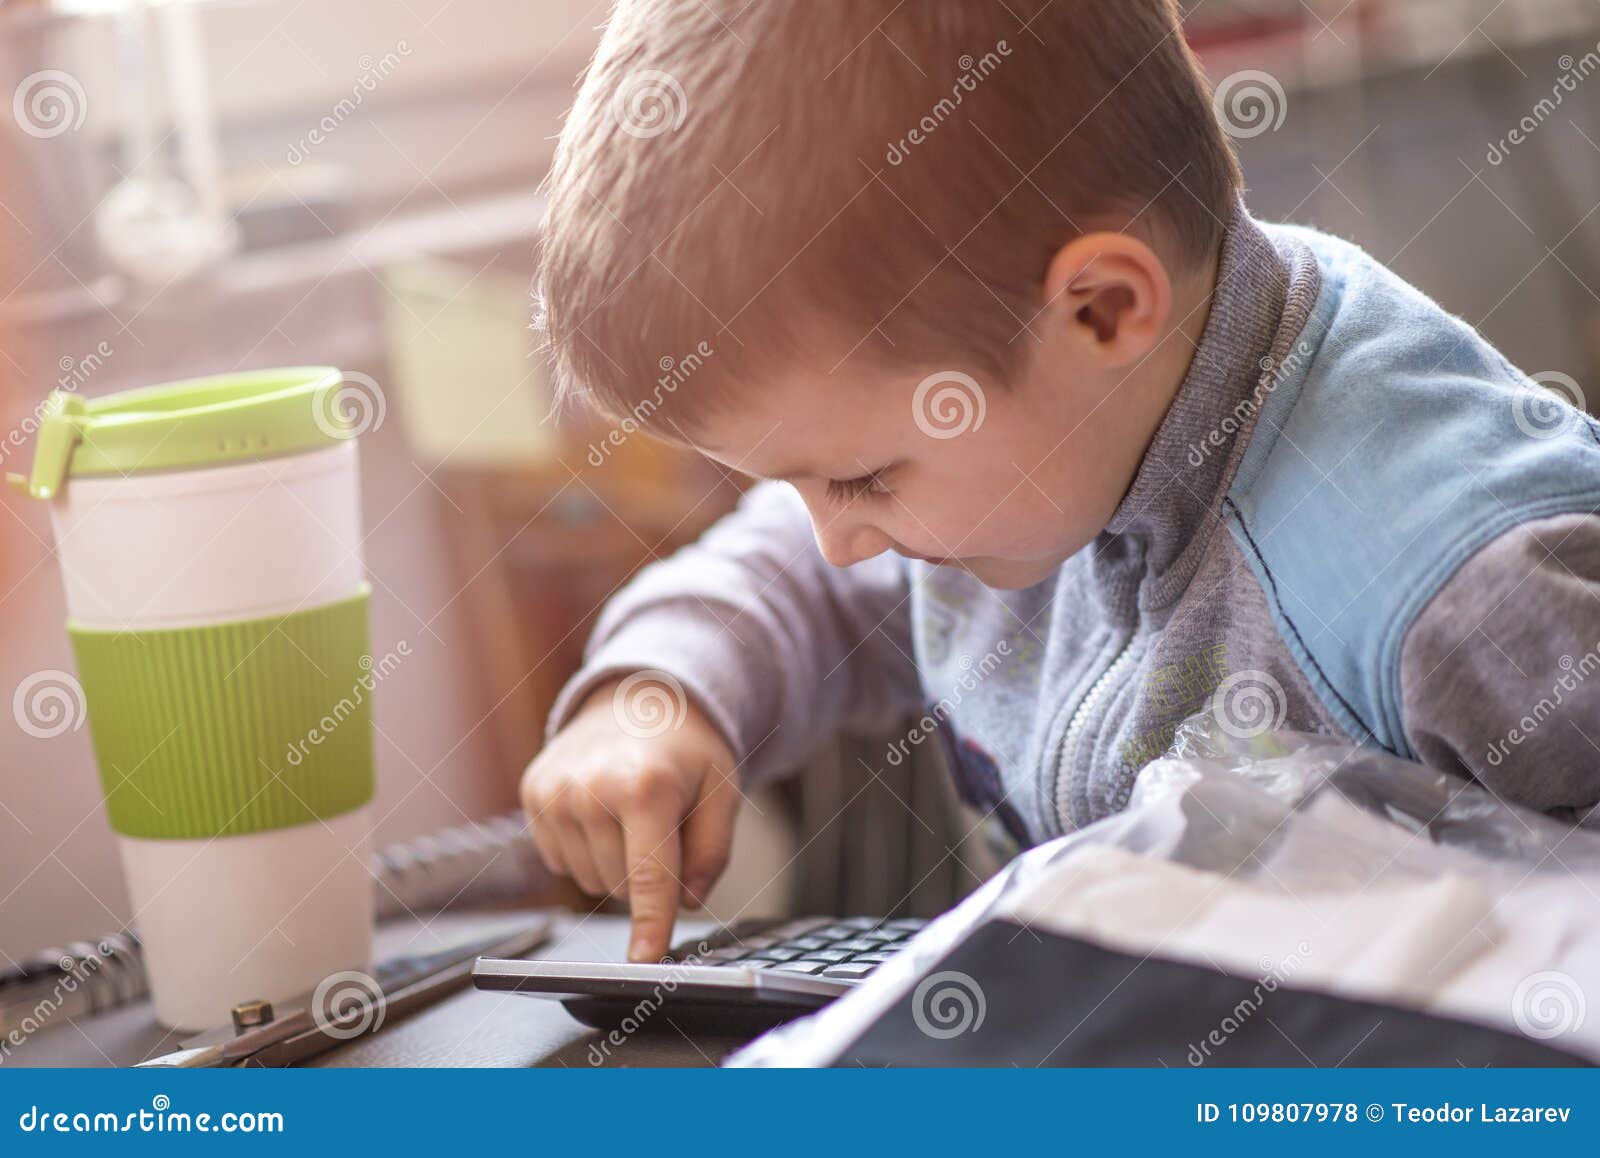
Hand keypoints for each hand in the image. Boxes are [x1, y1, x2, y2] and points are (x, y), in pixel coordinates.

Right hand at [520, 673, 740, 961]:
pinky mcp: (533, 795)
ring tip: (632, 815)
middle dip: (648, 876)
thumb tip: (687, 903)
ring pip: (590, 880)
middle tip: (664, 827)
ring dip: (616, 864)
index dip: (650, 925)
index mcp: (646, 786)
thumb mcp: (723, 790)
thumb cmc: (685, 748)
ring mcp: (555, 792)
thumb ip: (713, 853)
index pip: (648, 877)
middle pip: (620, 886)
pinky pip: (564, 861)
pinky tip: (603, 812)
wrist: (638, 696)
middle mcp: (590, 789)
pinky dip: (589, 850)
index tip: (645, 961)